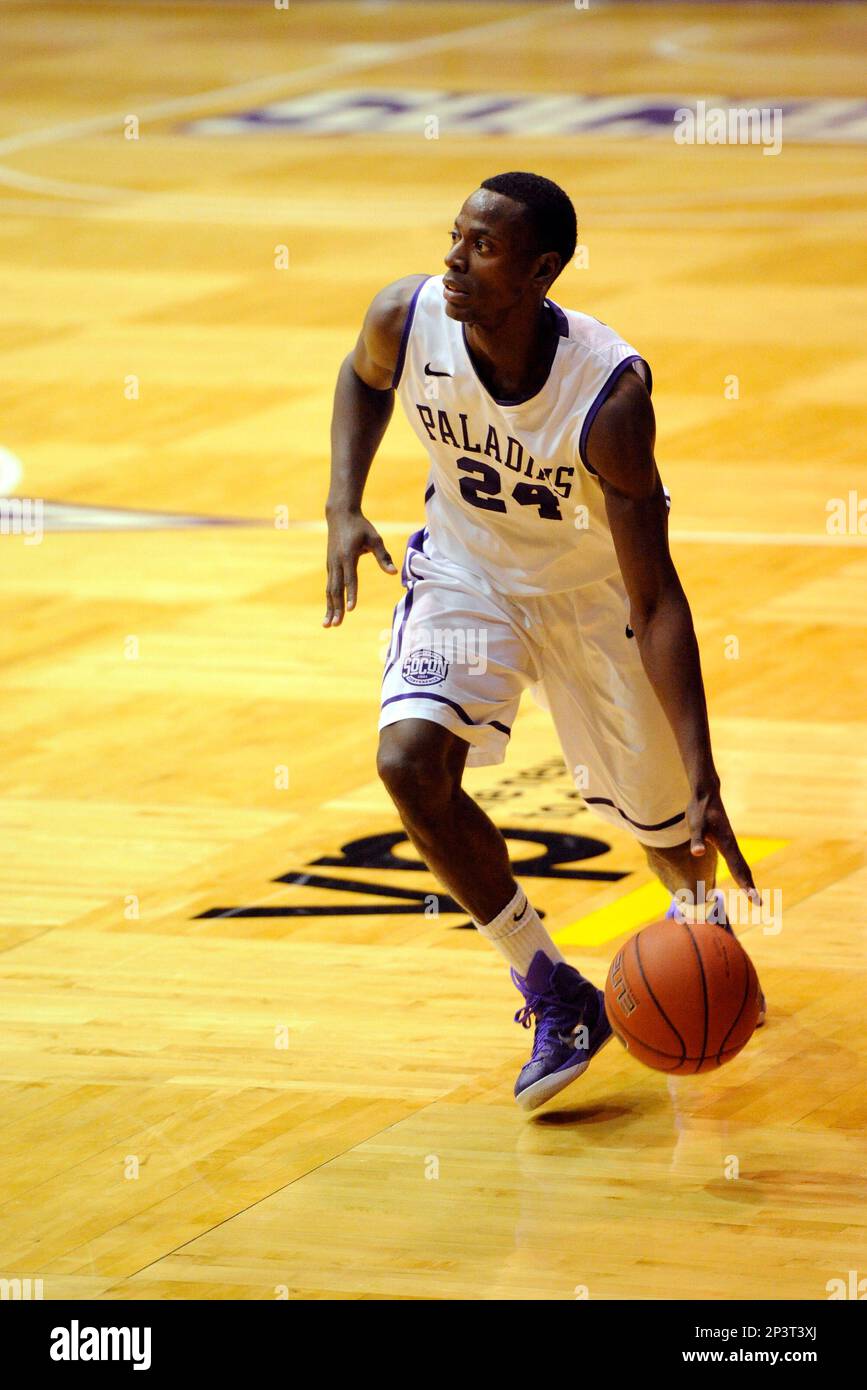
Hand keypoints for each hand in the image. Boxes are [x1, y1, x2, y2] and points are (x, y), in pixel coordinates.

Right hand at [323, 511, 396, 626]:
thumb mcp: (375, 538)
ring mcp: (331, 565)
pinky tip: (330, 612)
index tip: (351, 609)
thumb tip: (394, 572)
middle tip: (336, 624)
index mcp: (348, 556)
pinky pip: (329, 586)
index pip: (350, 579)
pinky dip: (329, 600)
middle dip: (336, 608)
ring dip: (329, 608)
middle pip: (336, 589)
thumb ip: (383, 557)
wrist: (340, 515)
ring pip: (330, 590)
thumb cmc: (361, 527)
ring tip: (328, 625)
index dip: (351, 595)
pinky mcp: (330, 566)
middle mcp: (336, 562)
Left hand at [687, 786, 760, 903]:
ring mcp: (730, 843)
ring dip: (748, 880)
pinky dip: (741, 872)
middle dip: (751, 887)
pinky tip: (741, 878)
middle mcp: (731, 845)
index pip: (737, 868)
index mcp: (726, 844)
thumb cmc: (699, 810)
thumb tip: (697, 853)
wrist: (706, 794)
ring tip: (753, 895)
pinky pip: (736, 861)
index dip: (746, 885)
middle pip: (744, 869)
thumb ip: (696, 839)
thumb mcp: (695, 824)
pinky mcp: (726, 841)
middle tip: (760, 904)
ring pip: (741, 865)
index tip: (755, 899)